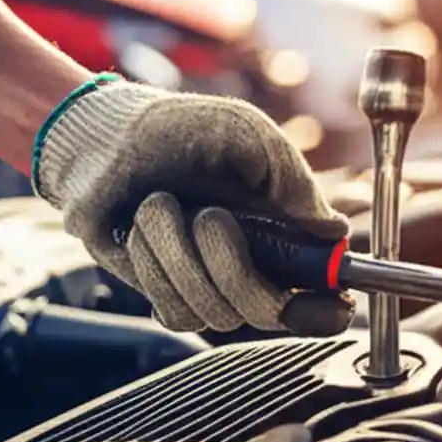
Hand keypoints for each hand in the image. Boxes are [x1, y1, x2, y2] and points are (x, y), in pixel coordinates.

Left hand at [35, 78, 352, 334]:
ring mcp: (210, 287)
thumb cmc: (182, 130)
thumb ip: (295, 184)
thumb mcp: (250, 138)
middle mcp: (255, 267)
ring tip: (162, 204)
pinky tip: (144, 228)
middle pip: (270, 312)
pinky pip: (174, 309)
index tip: (329, 297)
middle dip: (234, 265)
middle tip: (211, 215)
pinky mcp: (166, 295)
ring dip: (181, 251)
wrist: (106, 140)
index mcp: (288, 233)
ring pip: (217, 312)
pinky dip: (154, 263)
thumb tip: (336, 233)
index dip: (328, 306)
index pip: (324, 298)